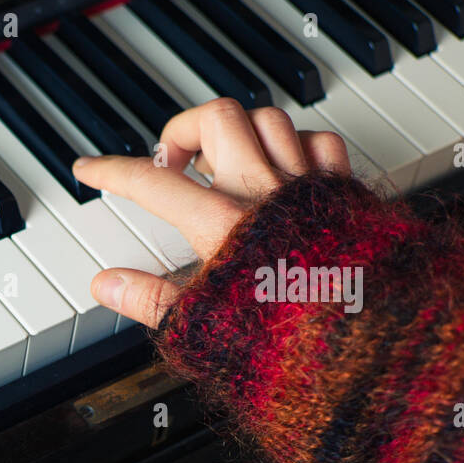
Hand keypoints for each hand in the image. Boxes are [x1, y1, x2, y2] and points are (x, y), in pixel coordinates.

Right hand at [72, 98, 349, 327]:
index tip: (91, 169)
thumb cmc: (293, 340)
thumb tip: (108, 285)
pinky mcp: (345, 194)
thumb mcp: (203, 327)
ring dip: (237, 132)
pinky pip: (319, 142)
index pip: (151, 183)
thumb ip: (150, 300)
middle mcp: (265, 193)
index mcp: (222, 225)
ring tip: (221, 160)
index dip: (112, 172)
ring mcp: (309, 187)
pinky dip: (294, 144)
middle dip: (183, 131)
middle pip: (217, 120)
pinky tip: (282, 165)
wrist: (371, 342)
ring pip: (268, 121)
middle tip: (169, 162)